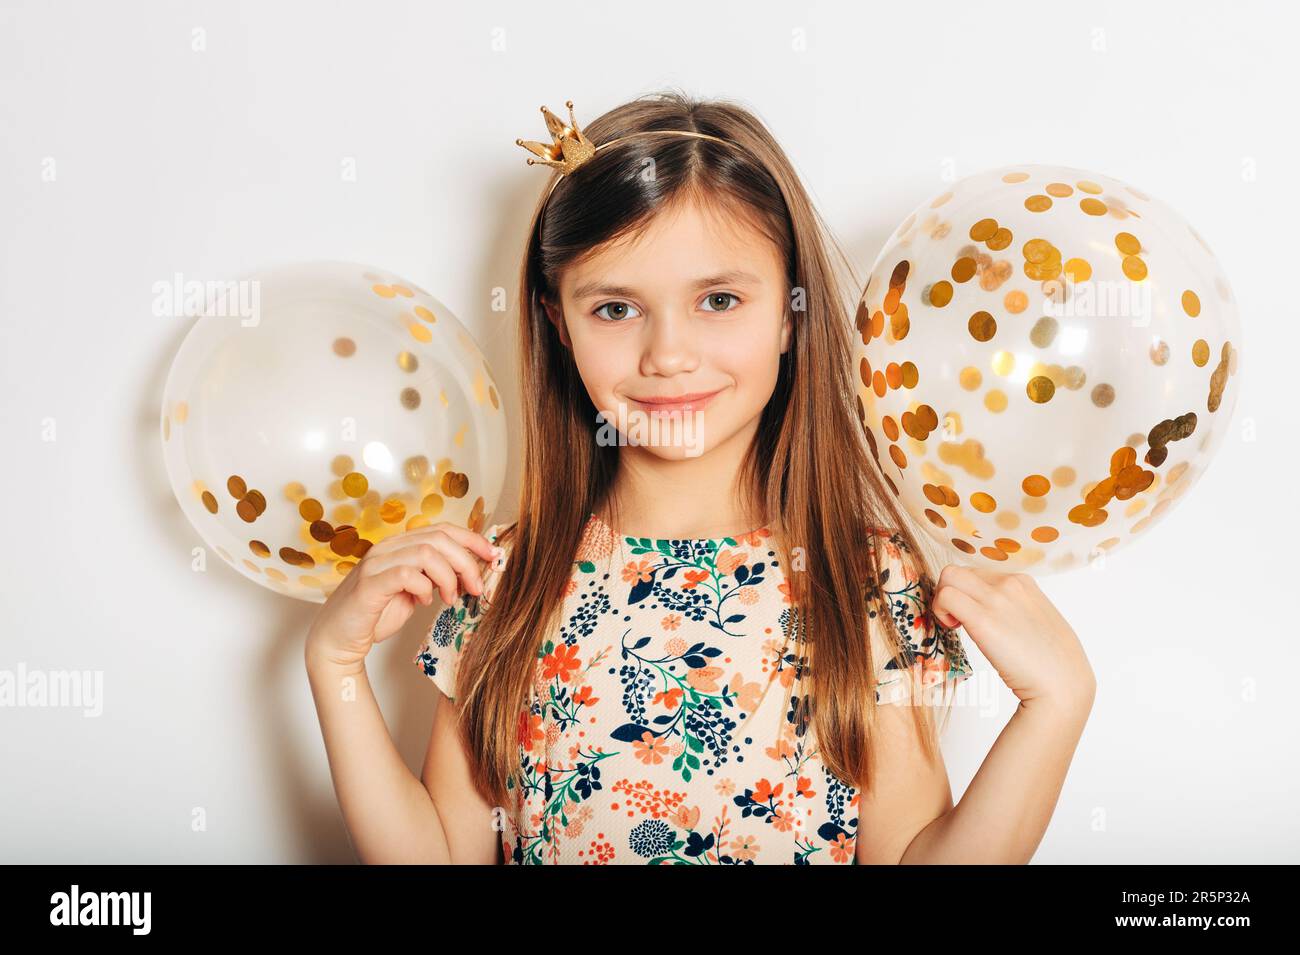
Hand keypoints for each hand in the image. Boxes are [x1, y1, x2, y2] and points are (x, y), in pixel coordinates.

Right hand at [304, 523, 500, 670]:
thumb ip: (435, 577)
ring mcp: (376, 564)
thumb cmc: (376, 615)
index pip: (442, 529)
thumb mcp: (414, 592)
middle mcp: (387, 548)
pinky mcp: (369, 584)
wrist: (338, 640)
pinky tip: (425, 602)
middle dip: (466, 562)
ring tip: (451, 598)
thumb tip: (467, 572)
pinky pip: (406, 574)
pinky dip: (424, 587)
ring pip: (425, 552)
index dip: (472, 539)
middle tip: (475, 587)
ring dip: (448, 576)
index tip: (493, 556)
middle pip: (438, 538)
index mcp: (400, 546)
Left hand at [930, 565, 1094, 709]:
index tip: (972, 615)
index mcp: (1023, 583)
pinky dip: (940, 611)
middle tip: (957, 620)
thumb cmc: (1052, 662)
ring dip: (942, 601)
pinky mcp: (983, 619)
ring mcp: (996, 599)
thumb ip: (1016, 609)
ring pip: (948, 577)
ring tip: (955, 625)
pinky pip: (946, 597)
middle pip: (959, 572)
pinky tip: (954, 630)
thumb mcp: (1037, 621)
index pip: (978, 573)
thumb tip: (996, 614)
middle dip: (950, 593)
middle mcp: (1009, 584)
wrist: (1063, 684)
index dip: (968, 594)